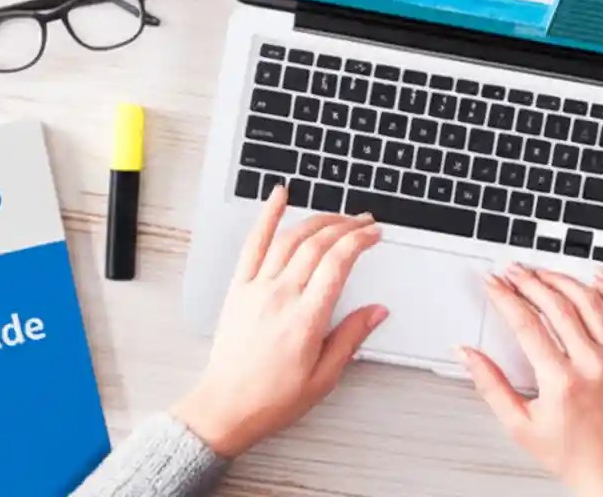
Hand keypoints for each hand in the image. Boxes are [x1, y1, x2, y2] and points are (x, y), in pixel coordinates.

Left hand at [172, 186, 387, 456]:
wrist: (225, 407)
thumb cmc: (272, 399)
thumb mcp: (324, 377)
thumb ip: (351, 338)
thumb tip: (377, 311)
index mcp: (305, 319)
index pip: (338, 264)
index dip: (360, 241)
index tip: (375, 234)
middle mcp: (280, 297)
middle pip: (318, 245)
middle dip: (346, 226)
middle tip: (365, 221)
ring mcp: (256, 288)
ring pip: (290, 239)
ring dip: (317, 220)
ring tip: (338, 215)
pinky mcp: (239, 288)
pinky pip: (253, 244)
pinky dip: (267, 216)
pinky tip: (278, 196)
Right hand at [458, 264, 602, 496]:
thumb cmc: (573, 457)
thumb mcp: (520, 426)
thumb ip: (491, 386)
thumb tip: (468, 355)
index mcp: (562, 382)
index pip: (526, 324)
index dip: (505, 297)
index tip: (493, 284)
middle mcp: (593, 365)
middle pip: (557, 305)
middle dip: (529, 281)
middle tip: (513, 271)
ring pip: (592, 303)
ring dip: (564, 280)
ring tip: (544, 271)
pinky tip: (598, 278)